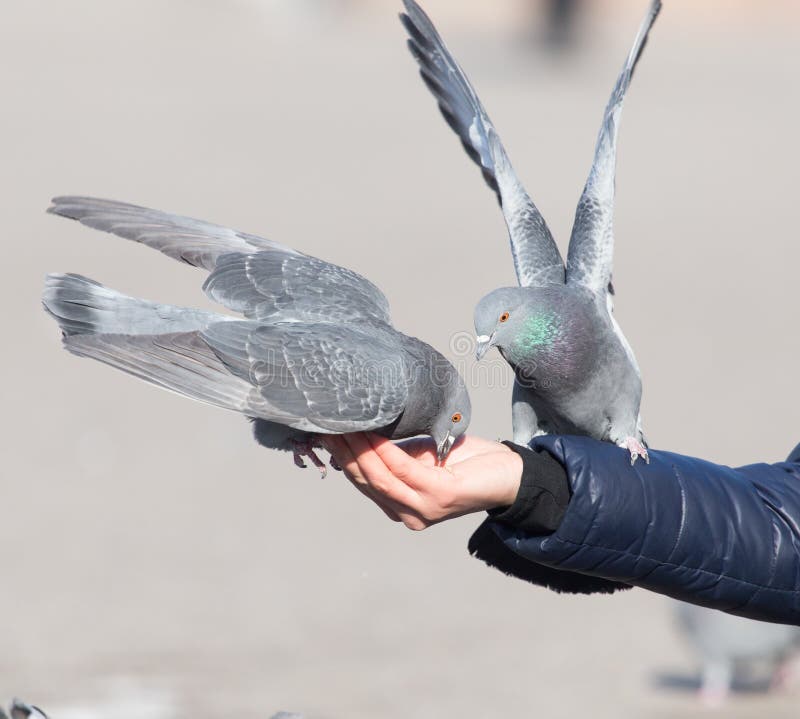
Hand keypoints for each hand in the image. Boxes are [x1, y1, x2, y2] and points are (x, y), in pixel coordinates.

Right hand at [324, 433, 521, 530]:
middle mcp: (407, 514)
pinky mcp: (438, 497)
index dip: (342, 456)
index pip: (362, 481)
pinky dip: (384, 450)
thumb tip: (361, 429)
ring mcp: (422, 509)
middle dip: (344, 450)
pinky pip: (402, 470)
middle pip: (365, 480)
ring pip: (378, 477)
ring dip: (359, 448)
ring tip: (346, 423)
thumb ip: (393, 453)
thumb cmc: (464, 462)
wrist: (507, 474)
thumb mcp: (420, 455)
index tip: (326, 430)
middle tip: (329, 422)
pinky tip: (373, 433)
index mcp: (400, 506)